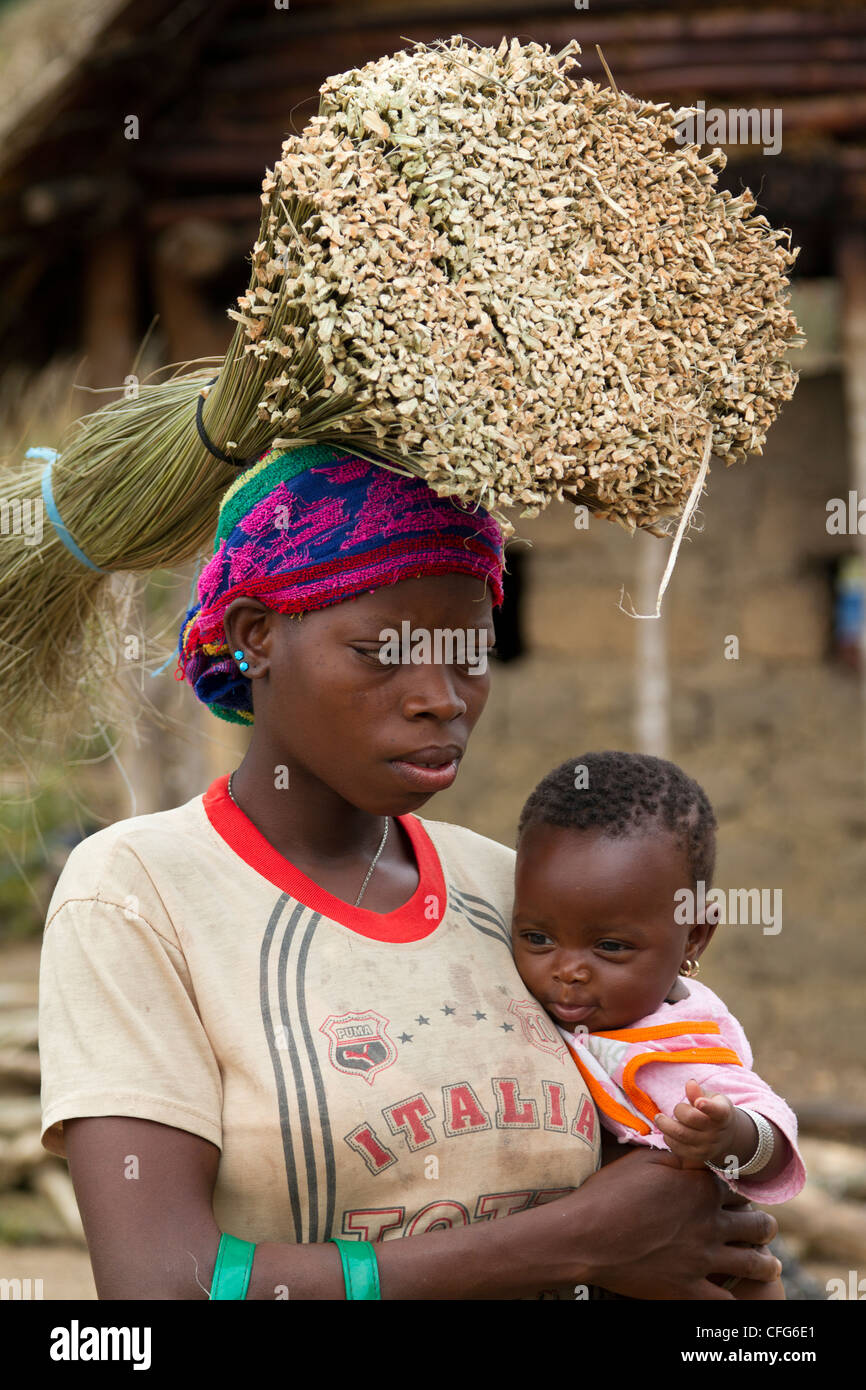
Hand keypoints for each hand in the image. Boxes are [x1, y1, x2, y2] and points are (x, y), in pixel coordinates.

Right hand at [573, 1146, 780, 1299]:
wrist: (586, 1235)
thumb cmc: (610, 1193)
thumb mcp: (645, 1161)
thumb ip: (680, 1156)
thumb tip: (699, 1149)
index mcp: (701, 1189)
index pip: (739, 1188)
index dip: (742, 1192)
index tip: (740, 1197)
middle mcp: (709, 1223)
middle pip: (755, 1225)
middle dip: (765, 1226)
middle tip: (766, 1228)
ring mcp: (702, 1258)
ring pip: (753, 1263)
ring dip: (766, 1263)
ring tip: (770, 1265)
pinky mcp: (688, 1289)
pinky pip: (726, 1301)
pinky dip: (738, 1301)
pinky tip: (743, 1299)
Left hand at [654, 1078, 737, 1166]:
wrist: (726, 1137)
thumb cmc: (714, 1111)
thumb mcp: (711, 1099)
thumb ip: (698, 1093)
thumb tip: (690, 1083)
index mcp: (722, 1114)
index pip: (717, 1110)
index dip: (708, 1106)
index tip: (699, 1102)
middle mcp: (716, 1131)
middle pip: (691, 1119)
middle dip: (677, 1111)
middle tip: (667, 1109)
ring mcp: (708, 1146)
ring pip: (681, 1135)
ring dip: (665, 1125)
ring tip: (659, 1119)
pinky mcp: (698, 1156)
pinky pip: (678, 1148)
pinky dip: (668, 1138)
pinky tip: (667, 1132)